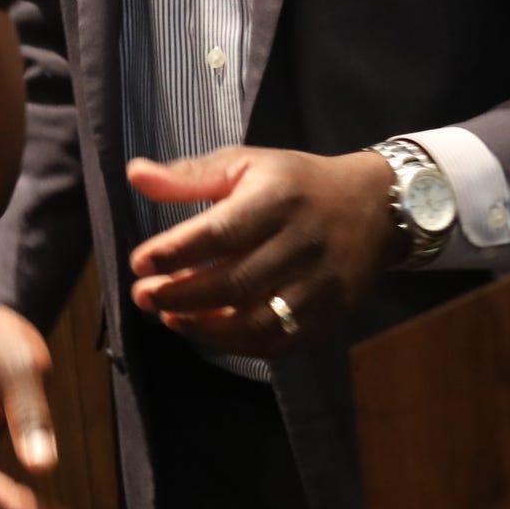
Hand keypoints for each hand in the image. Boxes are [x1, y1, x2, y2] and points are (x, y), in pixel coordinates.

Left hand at [126, 146, 397, 357]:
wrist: (375, 207)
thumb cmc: (294, 183)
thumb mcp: (245, 164)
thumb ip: (189, 175)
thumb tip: (134, 175)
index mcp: (278, 200)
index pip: (222, 233)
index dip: (177, 252)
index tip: (138, 262)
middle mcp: (303, 244)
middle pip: (236, 282)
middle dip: (181, 295)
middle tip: (142, 295)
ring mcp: (322, 285)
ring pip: (259, 321)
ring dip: (205, 327)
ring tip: (168, 317)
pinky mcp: (331, 314)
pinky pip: (280, 342)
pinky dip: (237, 344)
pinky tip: (205, 331)